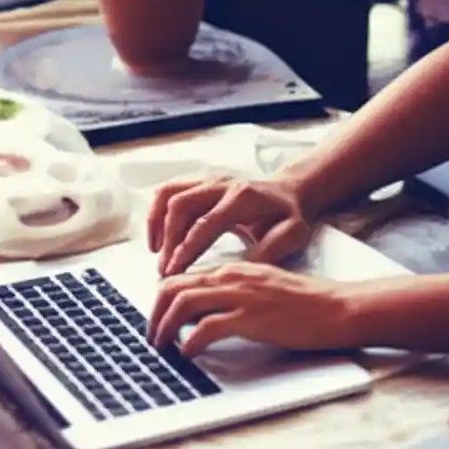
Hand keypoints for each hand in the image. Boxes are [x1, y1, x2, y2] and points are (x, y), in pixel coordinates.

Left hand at [147, 262, 353, 355]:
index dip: (162, 300)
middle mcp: (231, 277)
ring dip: (164, 326)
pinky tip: (188, 354)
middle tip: (151, 336)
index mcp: (233, 269)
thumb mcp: (261, 288)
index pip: (182, 277)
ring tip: (161, 346)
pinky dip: (189, 342)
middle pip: (173, 287)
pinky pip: (206, 328)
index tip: (157, 319)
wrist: (337, 307)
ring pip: (183, 303)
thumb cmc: (305, 303)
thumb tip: (204, 314)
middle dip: (154, 312)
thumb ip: (233, 294)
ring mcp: (240, 296)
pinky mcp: (251, 318)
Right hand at [148, 174, 314, 276]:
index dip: (186, 248)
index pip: (205, 223)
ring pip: (168, 194)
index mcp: (242, 197)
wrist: (289, 190)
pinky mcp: (197, 179)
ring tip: (155, 252)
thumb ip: (271, 249)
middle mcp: (220, 183)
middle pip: (180, 205)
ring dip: (156, 223)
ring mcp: (206, 178)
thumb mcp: (293, 234)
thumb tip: (240, 266)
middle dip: (168, 240)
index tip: (175, 270)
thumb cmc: (289, 215)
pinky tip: (157, 236)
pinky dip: (156, 212)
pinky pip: (167, 190)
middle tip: (165, 269)